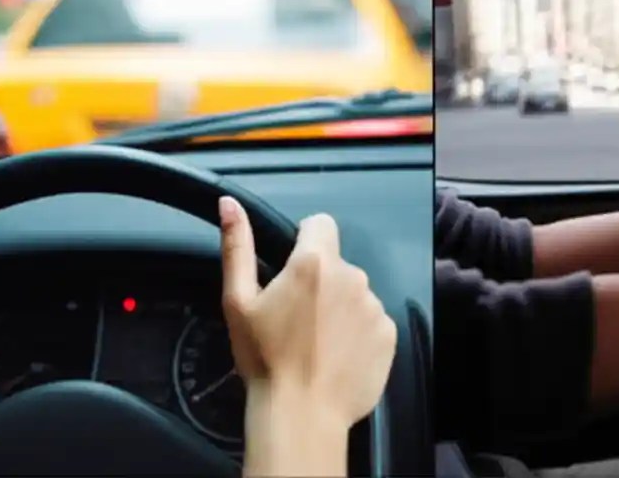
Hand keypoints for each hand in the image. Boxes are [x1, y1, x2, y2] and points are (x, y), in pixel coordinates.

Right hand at [218, 197, 396, 427]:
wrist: (301, 415)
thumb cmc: (264, 359)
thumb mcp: (238, 301)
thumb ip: (237, 246)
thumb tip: (229, 204)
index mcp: (315, 263)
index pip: (320, 224)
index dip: (304, 241)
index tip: (291, 270)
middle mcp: (352, 276)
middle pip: (336, 264)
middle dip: (320, 281)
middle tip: (296, 317)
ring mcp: (375, 306)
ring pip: (354, 293)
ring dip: (339, 307)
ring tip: (316, 342)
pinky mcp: (389, 335)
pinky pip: (372, 321)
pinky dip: (357, 332)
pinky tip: (336, 356)